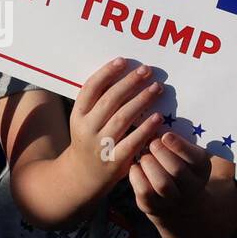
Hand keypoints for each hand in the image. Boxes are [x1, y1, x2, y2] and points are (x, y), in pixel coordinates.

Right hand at [63, 58, 167, 203]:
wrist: (83, 176)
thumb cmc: (91, 140)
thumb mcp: (85, 120)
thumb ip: (99, 101)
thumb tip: (122, 72)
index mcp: (78, 115)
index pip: (90, 88)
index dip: (106, 73)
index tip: (123, 61)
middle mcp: (86, 129)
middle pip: (109, 100)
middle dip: (129, 82)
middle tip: (146, 70)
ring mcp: (100, 145)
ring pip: (122, 117)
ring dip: (142, 100)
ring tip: (157, 87)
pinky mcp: (114, 161)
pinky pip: (133, 141)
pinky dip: (146, 128)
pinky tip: (158, 116)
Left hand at [129, 130, 212, 225]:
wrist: (175, 197)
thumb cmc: (178, 161)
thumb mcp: (187, 150)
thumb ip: (180, 136)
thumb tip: (164, 113)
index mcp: (202, 168)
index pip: (195, 158)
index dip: (179, 146)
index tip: (165, 135)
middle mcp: (191, 187)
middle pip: (177, 170)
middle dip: (160, 152)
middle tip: (151, 142)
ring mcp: (172, 200)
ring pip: (162, 183)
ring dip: (149, 164)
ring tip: (144, 154)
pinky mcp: (153, 206)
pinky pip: (144, 191)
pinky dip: (136, 175)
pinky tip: (136, 165)